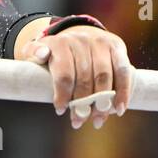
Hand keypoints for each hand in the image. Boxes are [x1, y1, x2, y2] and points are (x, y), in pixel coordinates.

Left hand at [17, 25, 134, 128]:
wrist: (77, 36)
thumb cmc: (55, 53)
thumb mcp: (37, 51)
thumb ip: (34, 53)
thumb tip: (42, 55)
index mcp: (60, 43)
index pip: (63, 73)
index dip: (63, 94)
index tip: (61, 110)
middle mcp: (81, 40)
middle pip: (85, 77)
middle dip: (83, 104)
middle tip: (79, 121)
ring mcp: (101, 43)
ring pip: (104, 76)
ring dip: (102, 102)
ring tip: (98, 120)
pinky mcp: (116, 47)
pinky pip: (123, 71)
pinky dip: (123, 91)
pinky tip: (118, 109)